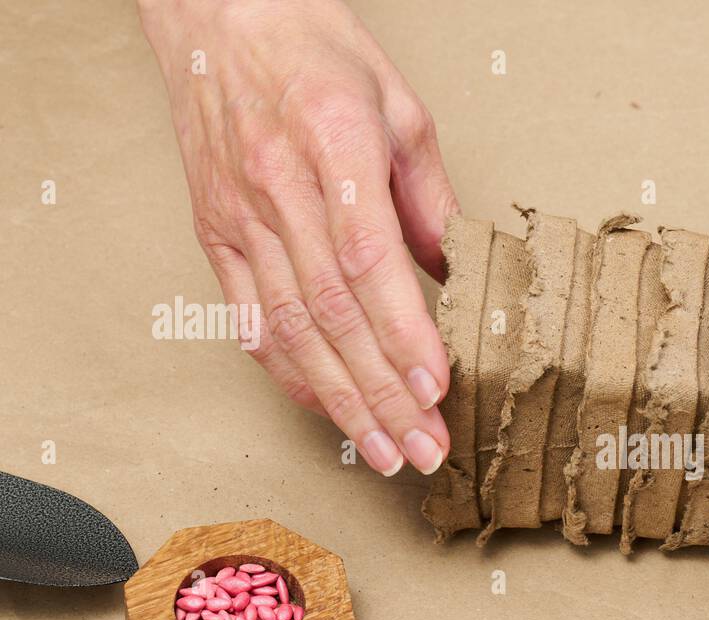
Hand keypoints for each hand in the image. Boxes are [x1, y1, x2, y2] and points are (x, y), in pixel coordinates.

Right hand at [139, 0, 456, 475]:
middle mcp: (279, 189)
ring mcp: (241, 218)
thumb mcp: (399, 108)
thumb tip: (455, 272)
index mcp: (333, 146)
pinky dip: (290, 373)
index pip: (369, 260)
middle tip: (424, 449)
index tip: (434, 389)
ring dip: (343, 402)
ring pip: (292, 330)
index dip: (403, 333)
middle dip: (382, 394)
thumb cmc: (312, 50)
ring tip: (385, 451)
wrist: (218, 17)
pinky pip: (252, 319)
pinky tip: (325, 410)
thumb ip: (429, 197)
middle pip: (334, 314)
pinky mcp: (217, 235)